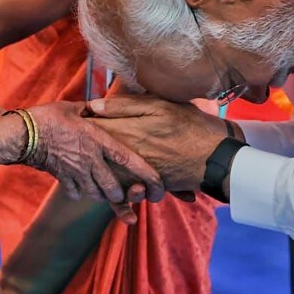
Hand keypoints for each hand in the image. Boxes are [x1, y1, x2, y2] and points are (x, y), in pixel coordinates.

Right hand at [20, 101, 164, 222]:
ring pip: (96, 194)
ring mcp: (76, 172)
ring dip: (103, 195)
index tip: (158, 182)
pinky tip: (81, 187)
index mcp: (97, 140)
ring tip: (106, 192)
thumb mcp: (73, 108)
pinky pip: (76, 192)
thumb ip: (89, 110)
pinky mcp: (62, 179)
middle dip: (121, 194)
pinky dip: (80, 192)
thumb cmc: (47, 117)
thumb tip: (98, 105)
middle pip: (113, 187)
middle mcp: (90, 159)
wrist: (21, 135)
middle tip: (125, 192)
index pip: (127, 158)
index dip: (145, 172)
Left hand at [84, 95, 230, 192]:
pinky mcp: (143, 187)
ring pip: (103, 171)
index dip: (80, 120)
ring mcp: (133, 174)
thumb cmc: (191, 126)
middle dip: (85, 144)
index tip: (77, 115)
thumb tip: (92, 105)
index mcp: (127, 131)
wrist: (217, 159)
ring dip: (97, 164)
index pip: (91, 126)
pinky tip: (118, 172)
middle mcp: (125, 155)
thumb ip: (125, 105)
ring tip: (97, 155)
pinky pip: (121, 187)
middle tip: (81, 135)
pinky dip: (115, 180)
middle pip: (92, 151)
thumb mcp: (161, 106)